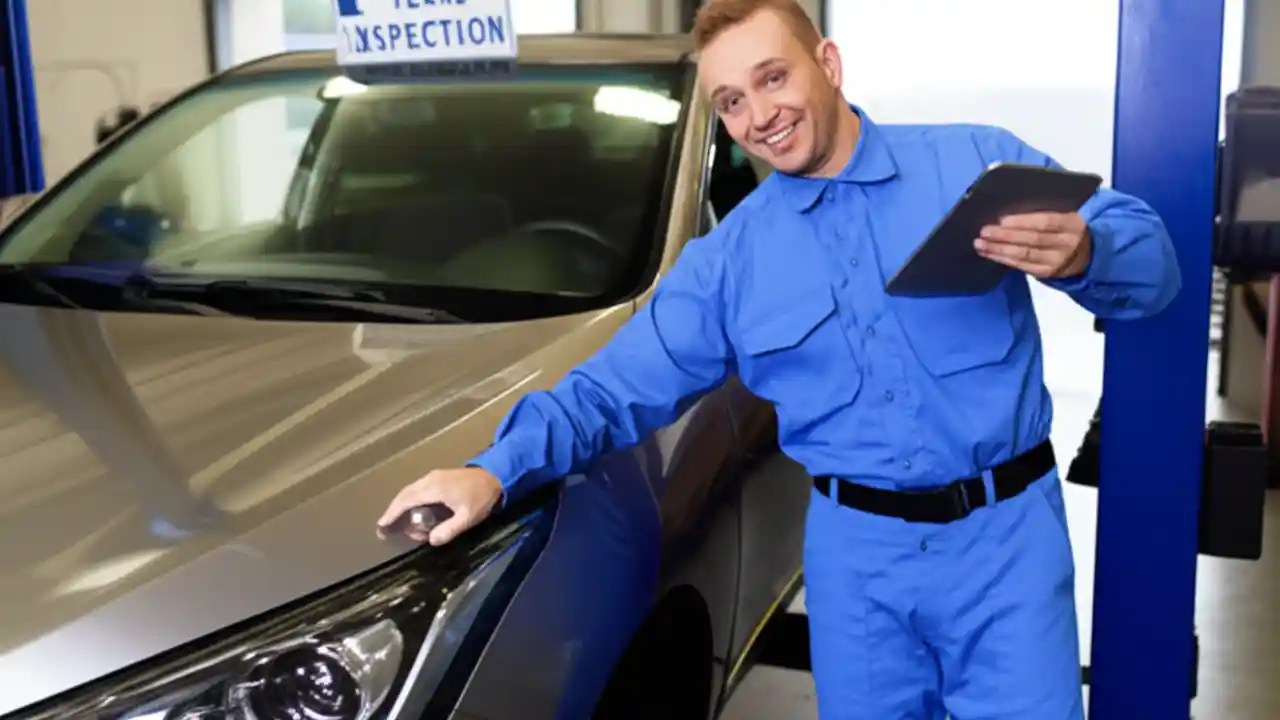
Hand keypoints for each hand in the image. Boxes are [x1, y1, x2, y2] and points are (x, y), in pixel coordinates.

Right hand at [377, 467, 502, 545]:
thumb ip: (449, 530)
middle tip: (384, 528)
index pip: (406, 500)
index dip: (392, 513)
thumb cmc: (482, 497)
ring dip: (401, 505)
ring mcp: (433, 476)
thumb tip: (430, 540)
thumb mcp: (468, 517)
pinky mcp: (438, 476)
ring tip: (396, 522)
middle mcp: (429, 480)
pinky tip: (412, 510)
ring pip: (410, 490)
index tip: (382, 526)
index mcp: (434, 488)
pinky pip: (417, 488)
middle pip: (404, 494)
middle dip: (392, 511)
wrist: (495, 475)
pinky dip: (409, 499)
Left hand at [974, 212, 1091, 278]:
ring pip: (1024, 254)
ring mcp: (1056, 260)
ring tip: (980, 243)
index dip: (1023, 221)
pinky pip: (1022, 266)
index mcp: (1072, 223)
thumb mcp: (1065, 216)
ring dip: (999, 249)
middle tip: (985, 231)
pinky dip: (1003, 259)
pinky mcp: (1046, 272)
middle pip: (1032, 239)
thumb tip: (1010, 206)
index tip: (1002, 219)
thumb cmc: (1065, 229)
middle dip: (1005, 235)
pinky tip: (989, 253)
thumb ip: (1045, 211)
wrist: (1086, 255)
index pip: (1046, 222)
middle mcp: (1066, 243)